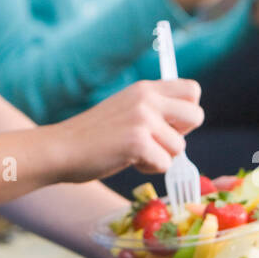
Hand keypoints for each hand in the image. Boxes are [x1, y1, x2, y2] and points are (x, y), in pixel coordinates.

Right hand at [54, 79, 203, 182]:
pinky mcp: (138, 142)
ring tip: (134, 153)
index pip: (192, 90)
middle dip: (181, 135)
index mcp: (145, 88)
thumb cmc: (94, 136)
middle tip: (156, 141)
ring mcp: (142, 119)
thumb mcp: (126, 109)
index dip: (186, 111)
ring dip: (161, 156)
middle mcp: (146, 98)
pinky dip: (149, 169)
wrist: (61, 149)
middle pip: (196, 115)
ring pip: (180, 147)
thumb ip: (153, 109)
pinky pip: (165, 164)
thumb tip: (186, 122)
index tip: (168, 124)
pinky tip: (128, 161)